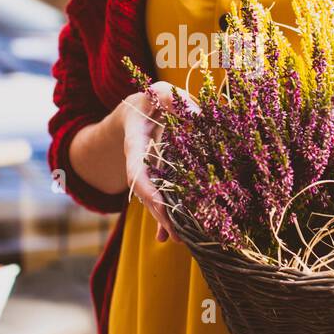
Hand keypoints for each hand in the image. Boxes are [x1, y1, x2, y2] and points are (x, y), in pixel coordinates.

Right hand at [115, 82, 198, 242]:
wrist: (139, 111)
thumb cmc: (151, 101)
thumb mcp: (158, 93)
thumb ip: (171, 99)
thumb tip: (198, 115)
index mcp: (135, 145)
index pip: (138, 172)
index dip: (147, 191)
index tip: (160, 207)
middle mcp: (140, 164)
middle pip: (146, 195)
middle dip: (160, 215)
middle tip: (177, 235)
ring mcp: (150, 173)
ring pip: (155, 201)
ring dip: (165, 221)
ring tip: (180, 240)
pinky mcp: (161, 177)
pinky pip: (164, 198)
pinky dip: (167, 217)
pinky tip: (173, 236)